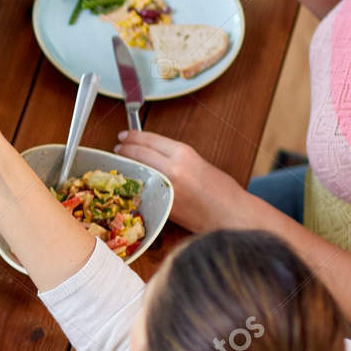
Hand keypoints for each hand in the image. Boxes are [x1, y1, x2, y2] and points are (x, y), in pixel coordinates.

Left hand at [113, 130, 259, 233]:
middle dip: (126, 149)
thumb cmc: (223, 191)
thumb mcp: (201, 164)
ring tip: (121, 161)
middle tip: (118, 147)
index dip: (134, 136)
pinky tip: (131, 180)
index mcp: (184, 154)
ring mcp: (165, 188)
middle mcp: (173, 169)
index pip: (151, 140)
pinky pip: (144, 189)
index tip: (125, 135)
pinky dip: (136, 183)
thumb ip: (178, 159)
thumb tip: (157, 155)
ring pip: (138, 171)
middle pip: (140, 153)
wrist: (232, 216)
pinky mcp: (163, 205)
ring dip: (127, 165)